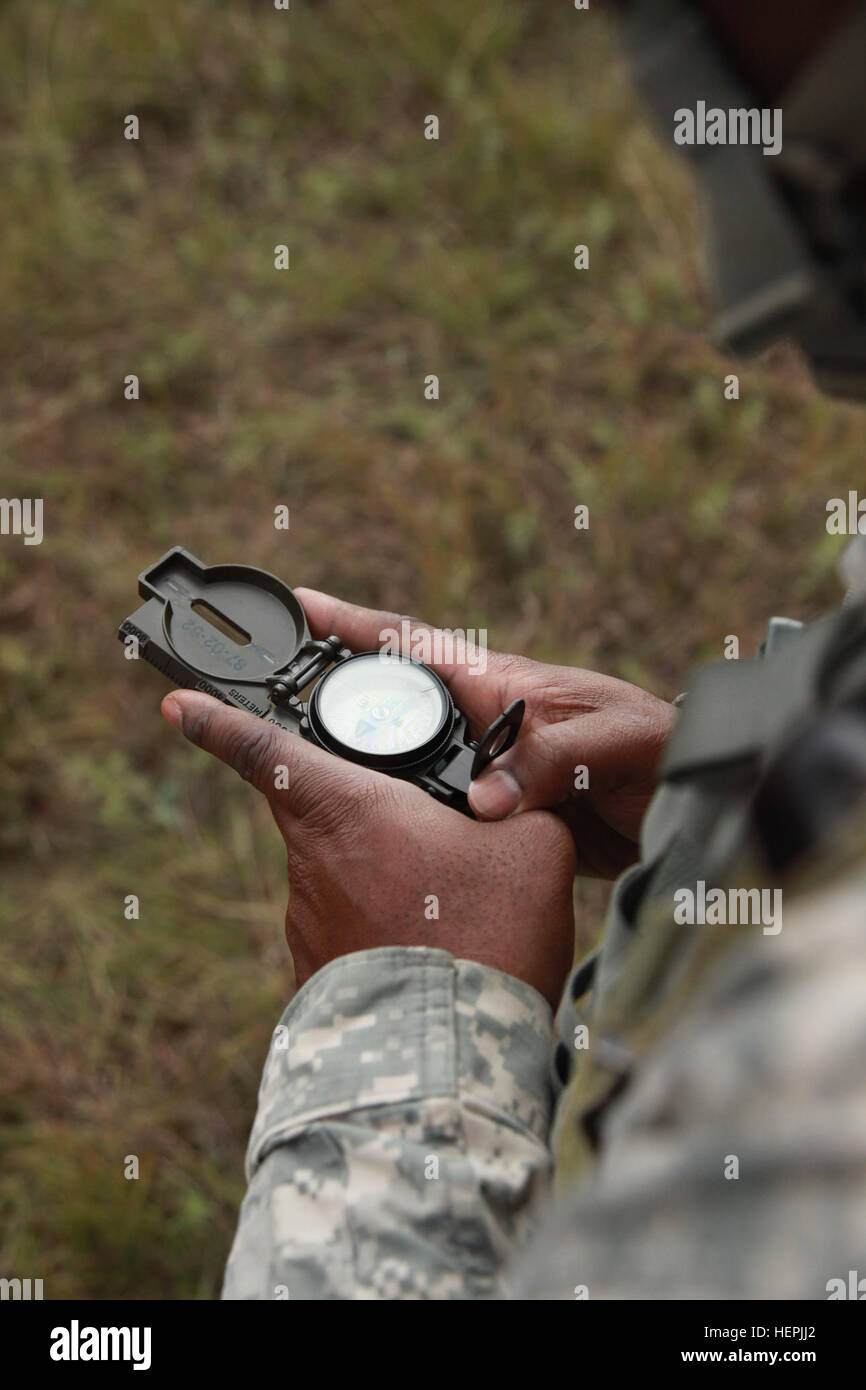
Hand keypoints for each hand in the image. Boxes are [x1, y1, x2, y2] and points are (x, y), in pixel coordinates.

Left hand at [161, 691, 575, 1006]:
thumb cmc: (484, 935)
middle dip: (360, 807)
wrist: (447, 1058)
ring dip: (385, 879)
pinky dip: (386, 931)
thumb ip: (518, 804)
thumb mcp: (534, 846)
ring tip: (453, 913)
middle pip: (315, 809)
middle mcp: (311, 860)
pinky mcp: (315, 973)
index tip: (179, 707)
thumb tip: (514, 805)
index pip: (265, 749)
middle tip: (419, 824)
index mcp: (348, 809)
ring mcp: (307, 922)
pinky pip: (350, 930)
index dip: (219, 722)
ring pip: (342, 874)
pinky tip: (436, 954)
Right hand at [293, 589, 677, 879]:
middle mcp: (479, 719)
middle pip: (389, 700)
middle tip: (263, 691)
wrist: (687, 802)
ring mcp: (481, 765)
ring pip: (400, 760)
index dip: (352, 623)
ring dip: (352, 761)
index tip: (297, 601)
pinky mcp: (492, 810)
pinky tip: (364, 830)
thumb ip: (546, 761)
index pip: (412, 644)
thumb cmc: (657, 749)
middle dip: (327, 690)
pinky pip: (427, 807)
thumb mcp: (607, 743)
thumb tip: (481, 801)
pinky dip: (392, 812)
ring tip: (292, 768)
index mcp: (498, 685)